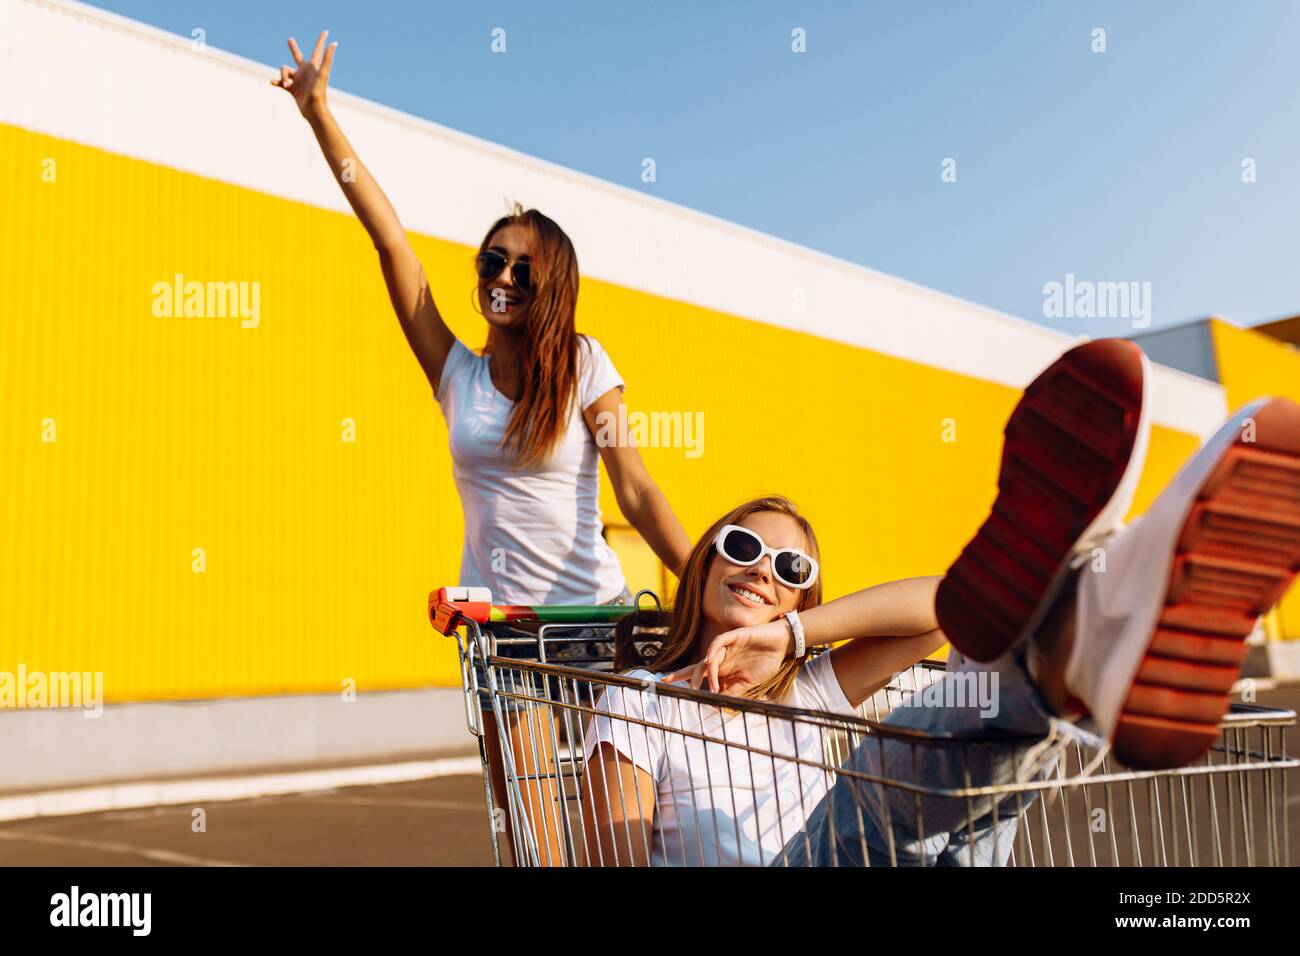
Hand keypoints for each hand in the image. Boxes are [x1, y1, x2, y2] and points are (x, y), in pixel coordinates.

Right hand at [271, 31, 335, 121]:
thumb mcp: (323, 73)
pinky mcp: (293, 90)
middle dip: (293, 48)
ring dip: (283, 76)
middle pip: (297, 56)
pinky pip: (281, 83)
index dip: (321, 40)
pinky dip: (277, 82)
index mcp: (313, 66)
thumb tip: (334, 43)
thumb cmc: (319, 92)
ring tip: (287, 85)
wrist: (314, 110)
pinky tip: (273, 83)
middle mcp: (305, 72)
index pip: (317, 49)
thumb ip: (327, 58)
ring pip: (285, 71)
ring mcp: (298, 81)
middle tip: (290, 40)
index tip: (326, 31)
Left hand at [663, 618, 792, 695]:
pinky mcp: (734, 636)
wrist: (781, 645)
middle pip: (697, 665)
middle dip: (684, 675)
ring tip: (705, 687)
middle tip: (682, 687)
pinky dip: (713, 651)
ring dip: (705, 673)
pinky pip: (719, 642)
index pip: (699, 673)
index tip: (665, 684)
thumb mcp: (748, 683)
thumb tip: (717, 704)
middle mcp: (720, 657)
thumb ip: (733, 692)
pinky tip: (710, 661)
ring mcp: (726, 647)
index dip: (683, 677)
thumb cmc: (765, 662)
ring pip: (708, 658)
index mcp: (722, 669)